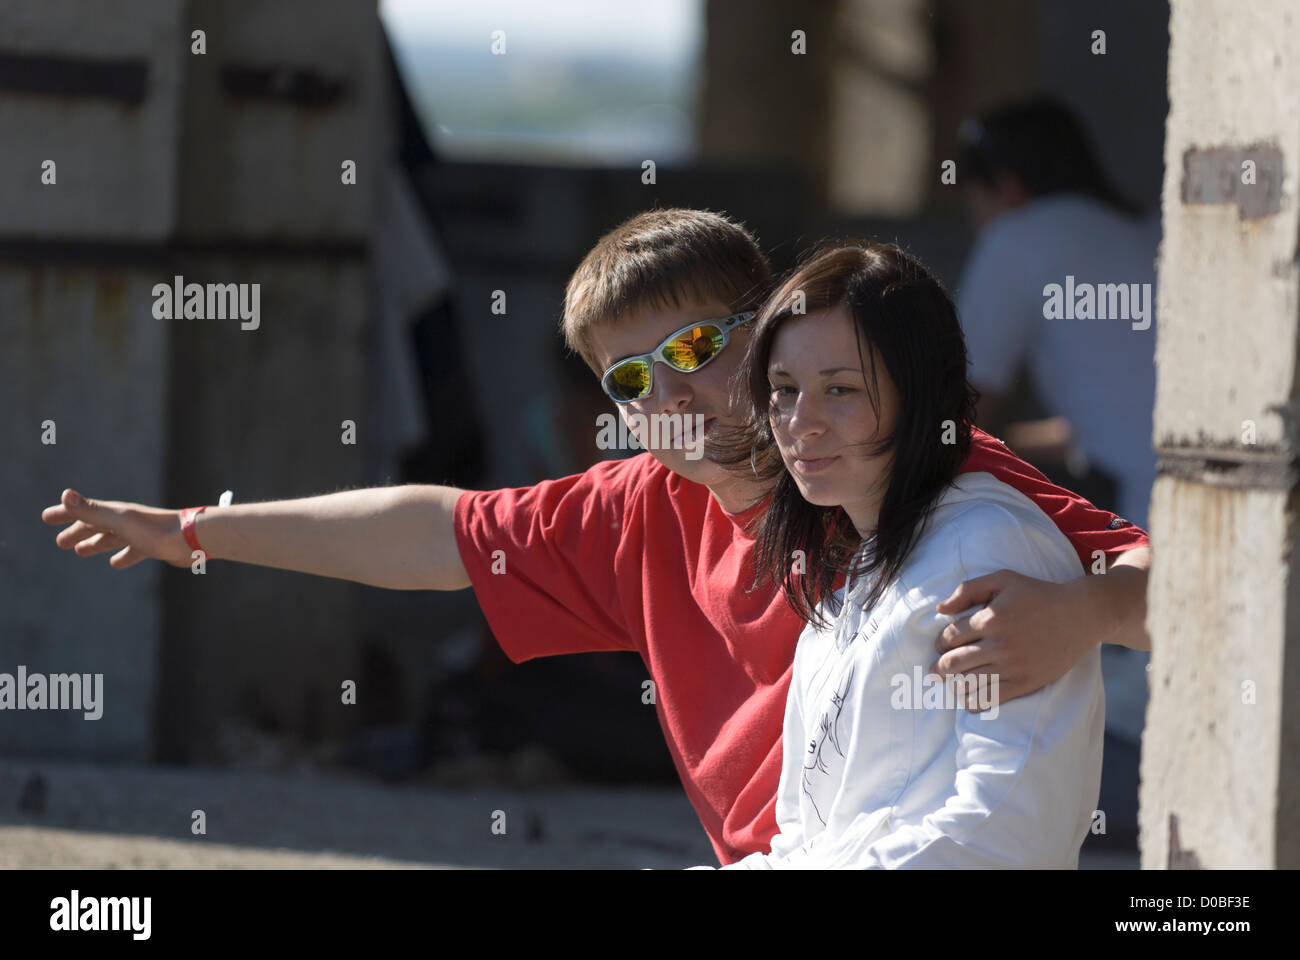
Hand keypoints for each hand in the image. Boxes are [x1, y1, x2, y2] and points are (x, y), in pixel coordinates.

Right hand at [42, 489, 195, 569]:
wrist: (191, 539)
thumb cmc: (155, 529)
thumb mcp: (118, 520)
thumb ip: (91, 510)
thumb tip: (64, 495)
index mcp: (116, 513)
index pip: (84, 511)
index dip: (64, 513)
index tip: (46, 517)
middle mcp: (127, 521)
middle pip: (96, 526)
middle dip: (77, 532)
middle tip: (59, 543)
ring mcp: (140, 534)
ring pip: (112, 539)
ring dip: (95, 543)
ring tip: (80, 552)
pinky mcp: (153, 547)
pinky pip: (132, 552)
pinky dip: (121, 556)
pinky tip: (116, 563)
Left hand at [933, 570, 1094, 710]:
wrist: (1080, 615)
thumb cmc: (1038, 594)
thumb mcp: (1002, 579)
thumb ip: (967, 590)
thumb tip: (940, 609)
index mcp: (990, 619)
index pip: (949, 637)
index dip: (940, 643)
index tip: (941, 646)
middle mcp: (999, 645)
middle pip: (953, 663)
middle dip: (938, 668)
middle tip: (935, 670)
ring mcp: (1013, 666)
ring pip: (968, 684)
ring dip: (953, 685)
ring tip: (951, 683)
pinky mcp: (1026, 683)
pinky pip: (990, 699)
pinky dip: (973, 703)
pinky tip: (968, 700)